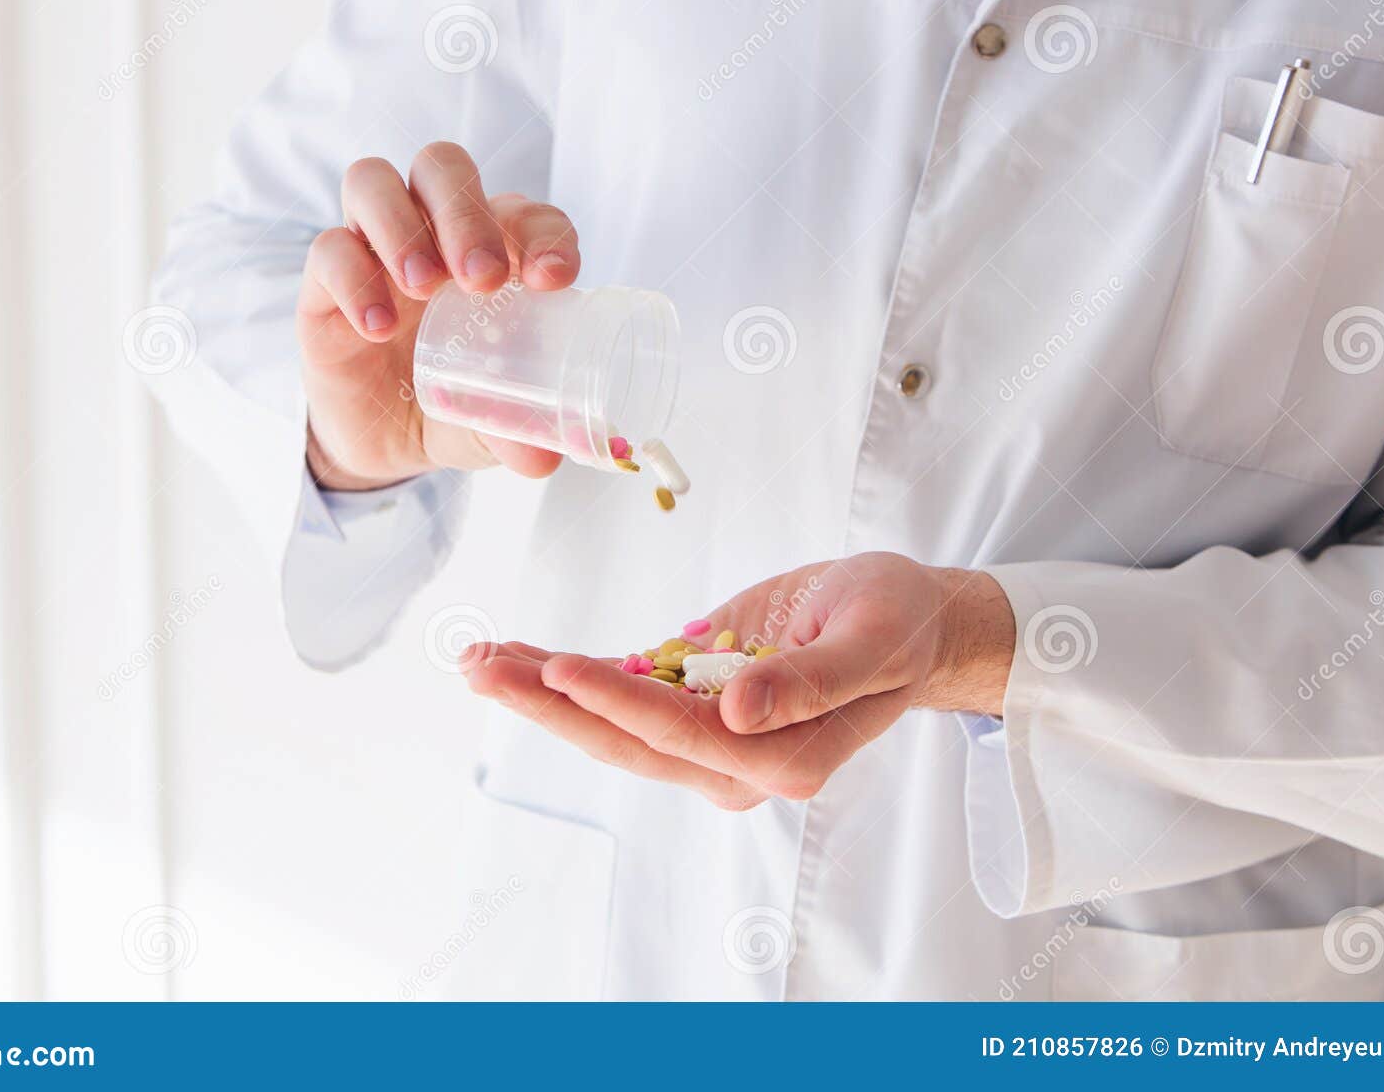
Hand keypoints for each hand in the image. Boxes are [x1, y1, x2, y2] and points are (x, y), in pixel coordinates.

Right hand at [297, 141, 580, 489]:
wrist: (382, 443)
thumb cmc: (452, 406)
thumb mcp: (489, 426)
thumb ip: (515, 435)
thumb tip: (543, 460)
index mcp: (494, 252)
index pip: (525, 213)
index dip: (543, 233)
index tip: (553, 279)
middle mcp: (433, 234)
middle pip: (443, 168)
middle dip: (465, 212)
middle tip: (480, 278)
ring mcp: (375, 251)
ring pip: (374, 183)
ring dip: (403, 227)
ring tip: (424, 288)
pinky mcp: (323, 284)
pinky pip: (328, 251)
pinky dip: (353, 280)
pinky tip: (376, 326)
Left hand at [462, 554, 1013, 809]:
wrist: (907, 621)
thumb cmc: (897, 622)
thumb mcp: (869, 638)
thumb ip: (807, 683)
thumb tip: (737, 714)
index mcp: (782, 758)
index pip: (681, 733)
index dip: (614, 701)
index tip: (556, 668)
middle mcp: (736, 763)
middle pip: (625, 739)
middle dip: (547, 703)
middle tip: (478, 667)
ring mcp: (711, 741)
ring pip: (610, 723)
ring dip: (540, 691)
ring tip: (476, 659)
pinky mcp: (694, 706)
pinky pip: (622, 695)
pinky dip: (569, 676)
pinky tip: (517, 656)